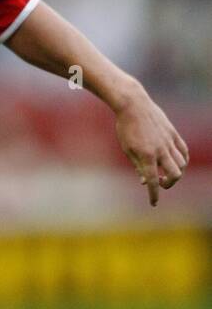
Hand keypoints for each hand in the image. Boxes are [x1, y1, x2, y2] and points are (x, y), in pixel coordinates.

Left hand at [114, 89, 188, 206]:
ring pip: (182, 164)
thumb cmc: (125, 127)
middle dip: (169, 184)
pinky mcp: (173, 134)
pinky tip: (174, 162)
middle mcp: (160, 150)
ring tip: (164, 171)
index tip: (153, 203)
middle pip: (175, 175)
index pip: (152, 181)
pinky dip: (182, 160)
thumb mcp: (127, 149)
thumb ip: (138, 166)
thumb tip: (145, 181)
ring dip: (176, 172)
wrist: (133, 105)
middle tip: (159, 182)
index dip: (154, 194)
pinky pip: (184, 151)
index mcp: (146, 155)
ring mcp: (169, 141)